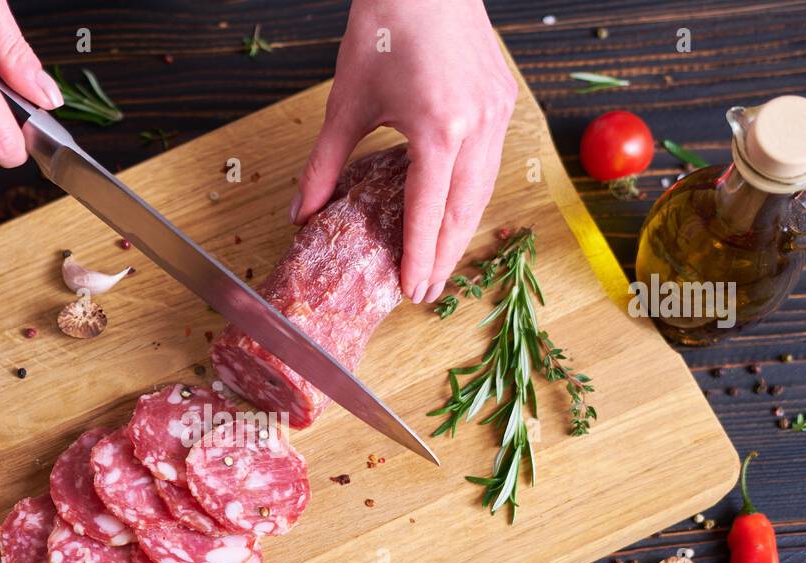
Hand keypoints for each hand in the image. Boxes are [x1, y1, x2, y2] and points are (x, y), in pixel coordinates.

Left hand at [293, 0, 515, 302]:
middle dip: (444, 257)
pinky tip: (453, 214)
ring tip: (439, 264)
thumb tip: (302, 213)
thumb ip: (325, 165)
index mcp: (439, 129)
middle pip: (464, 212)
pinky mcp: (503, 100)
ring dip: (460, 231)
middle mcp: (478, 126)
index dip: (419, 257)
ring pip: (483, 191)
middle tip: (428, 293)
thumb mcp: (346, 103)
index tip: (412, 291)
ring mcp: (497, 113)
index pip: (428, 212)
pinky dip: (472, 195)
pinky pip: (490, 163)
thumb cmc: (386, 27)